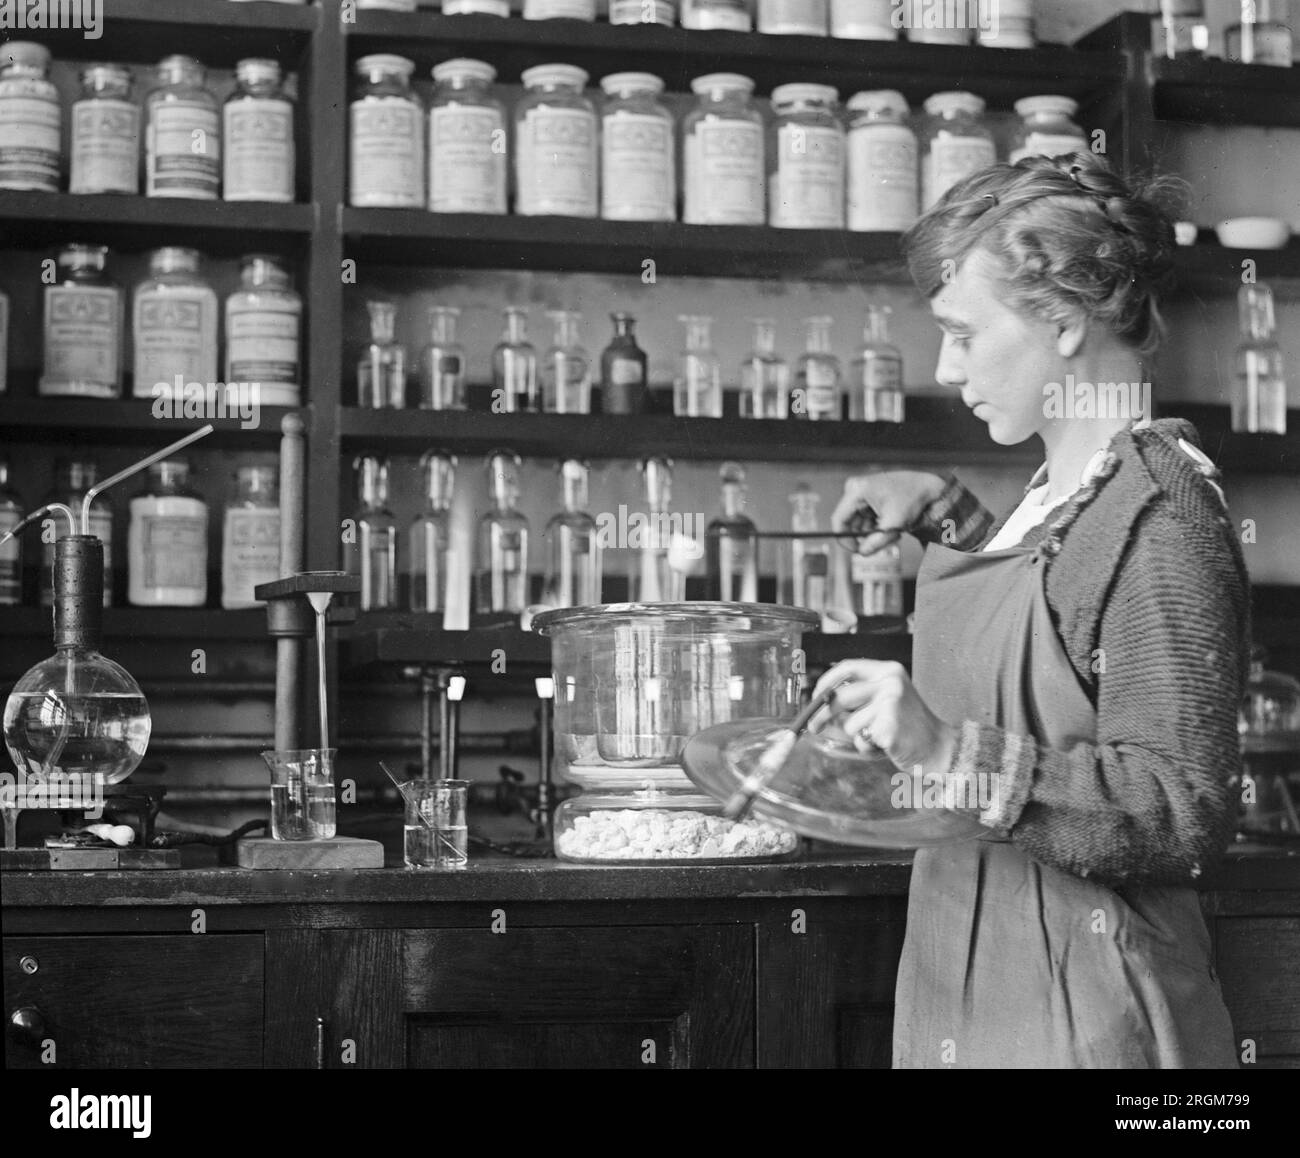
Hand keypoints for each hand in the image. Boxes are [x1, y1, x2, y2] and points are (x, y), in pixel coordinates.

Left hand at [811, 660, 957, 776]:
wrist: (939, 747)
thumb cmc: (909, 726)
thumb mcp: (889, 698)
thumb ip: (863, 693)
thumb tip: (821, 700)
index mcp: (889, 671)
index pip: (847, 667)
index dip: (826, 682)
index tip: (815, 696)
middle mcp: (890, 683)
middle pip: (841, 696)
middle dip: (822, 714)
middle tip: (813, 726)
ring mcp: (890, 704)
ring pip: (850, 724)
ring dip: (858, 736)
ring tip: (880, 737)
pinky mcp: (889, 726)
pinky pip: (861, 740)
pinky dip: (868, 748)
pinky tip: (886, 746)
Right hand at [830, 470, 947, 554]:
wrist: (927, 487)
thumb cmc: (912, 499)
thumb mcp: (894, 525)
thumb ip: (876, 542)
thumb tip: (862, 552)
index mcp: (857, 491)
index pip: (839, 519)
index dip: (844, 539)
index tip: (856, 551)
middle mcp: (855, 488)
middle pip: (849, 521)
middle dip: (865, 535)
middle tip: (881, 541)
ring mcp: (861, 491)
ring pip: (858, 521)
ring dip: (873, 531)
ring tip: (892, 531)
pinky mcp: (868, 496)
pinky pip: (865, 517)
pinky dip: (876, 524)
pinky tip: (891, 523)